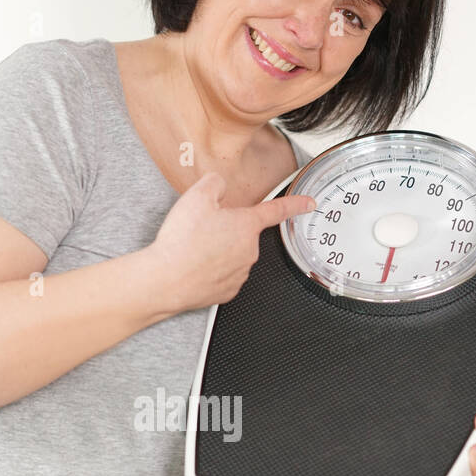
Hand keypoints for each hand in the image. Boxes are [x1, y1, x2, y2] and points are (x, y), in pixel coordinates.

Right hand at [145, 171, 314, 314]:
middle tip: (200, 230)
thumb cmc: (182, 242)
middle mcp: (249, 251)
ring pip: (231, 254)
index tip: (310, 204)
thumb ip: (215, 183)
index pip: (278, 211)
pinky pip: (222, 275)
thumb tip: (220, 186)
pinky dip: (210, 270)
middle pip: (242, 233)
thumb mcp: (196, 196)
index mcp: (247, 226)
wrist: (166, 281)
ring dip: (216, 251)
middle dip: (225, 229)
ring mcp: (239, 274)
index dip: (295, 204)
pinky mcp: (226, 291)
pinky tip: (194, 266)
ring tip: (193, 250)